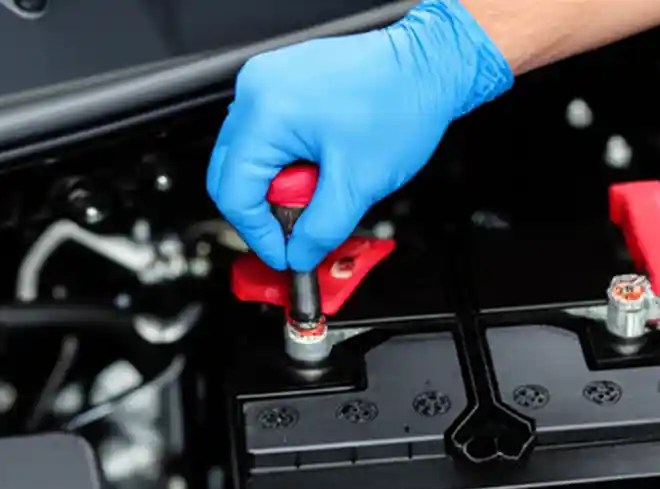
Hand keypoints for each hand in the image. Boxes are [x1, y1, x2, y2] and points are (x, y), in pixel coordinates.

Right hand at [206, 0, 512, 270]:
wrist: (428, 65)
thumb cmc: (401, 104)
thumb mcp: (359, 184)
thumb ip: (321, 229)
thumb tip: (299, 253)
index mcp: (267, 113)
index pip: (234, 193)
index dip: (258, 235)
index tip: (283, 254)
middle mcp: (256, 89)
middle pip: (231, 173)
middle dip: (264, 211)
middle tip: (297, 233)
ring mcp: (266, 79)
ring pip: (247, 154)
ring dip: (277, 184)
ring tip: (320, 189)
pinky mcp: (281, 79)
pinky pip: (264, 131)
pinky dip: (285, 159)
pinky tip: (317, 166)